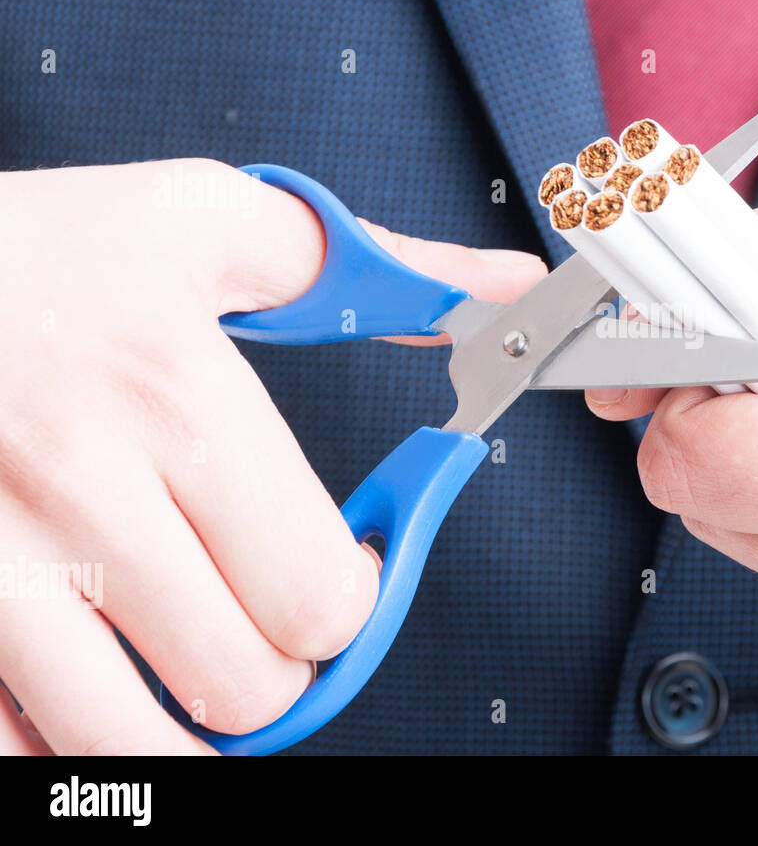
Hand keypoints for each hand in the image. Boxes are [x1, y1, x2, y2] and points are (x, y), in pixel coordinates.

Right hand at [0, 159, 544, 752]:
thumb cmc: (34, 248)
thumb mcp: (205, 223)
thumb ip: (371, 268)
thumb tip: (495, 289)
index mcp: (180, 405)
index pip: (322, 595)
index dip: (357, 601)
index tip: (349, 572)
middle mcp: (82, 500)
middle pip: (249, 688)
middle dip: (284, 665)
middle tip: (269, 614)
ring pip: (136, 750)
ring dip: (188, 724)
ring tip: (191, 654)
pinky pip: (20, 750)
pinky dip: (71, 735)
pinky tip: (92, 669)